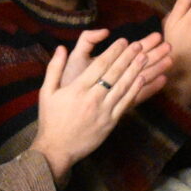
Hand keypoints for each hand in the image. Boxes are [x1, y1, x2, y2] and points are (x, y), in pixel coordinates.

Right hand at [31, 30, 171, 179]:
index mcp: (77, 88)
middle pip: (114, 73)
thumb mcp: (46, 92)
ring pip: (123, 86)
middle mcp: (92, 98)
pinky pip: (125, 103)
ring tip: (144, 57)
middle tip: (138, 45)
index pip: (100, 65)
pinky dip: (134, 90)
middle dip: (127, 57)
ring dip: (135, 70)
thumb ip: (54, 68)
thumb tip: (61, 47)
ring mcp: (103, 111)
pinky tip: (141, 79)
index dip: (113, 51)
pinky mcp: (110, 122)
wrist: (57, 149)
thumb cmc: (51, 120)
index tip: (123, 41)